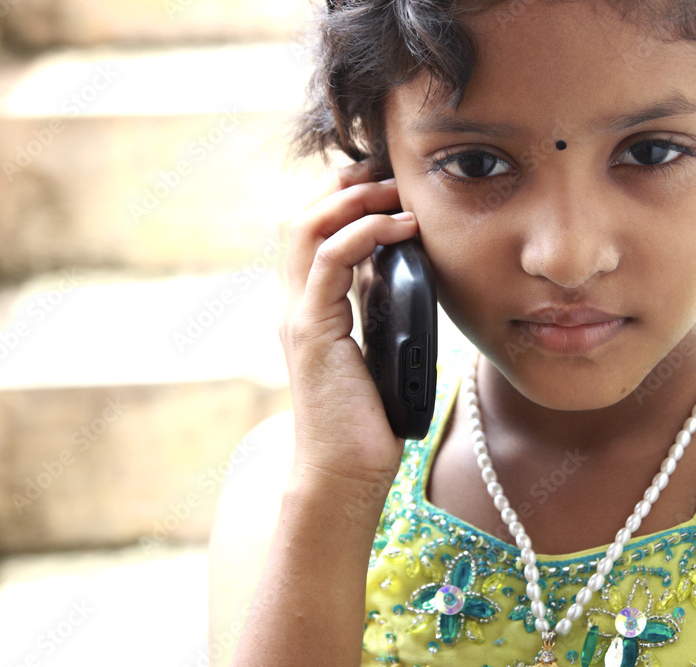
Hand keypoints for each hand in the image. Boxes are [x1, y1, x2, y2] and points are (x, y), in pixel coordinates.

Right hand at [280, 161, 417, 491]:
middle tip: (391, 171)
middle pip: (302, 215)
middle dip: (346, 183)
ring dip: (354, 198)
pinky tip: (400, 228)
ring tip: (396, 192)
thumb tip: (399, 269)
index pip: (313, 230)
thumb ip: (373, 306)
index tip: (388, 182)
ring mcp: (298, 315)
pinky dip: (364, 232)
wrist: (344, 472)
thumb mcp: (375, 347)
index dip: (344, 196)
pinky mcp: (312, 331)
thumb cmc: (366, 417)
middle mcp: (295, 303)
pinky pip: (331, 260)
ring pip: (308, 227)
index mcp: (310, 305)